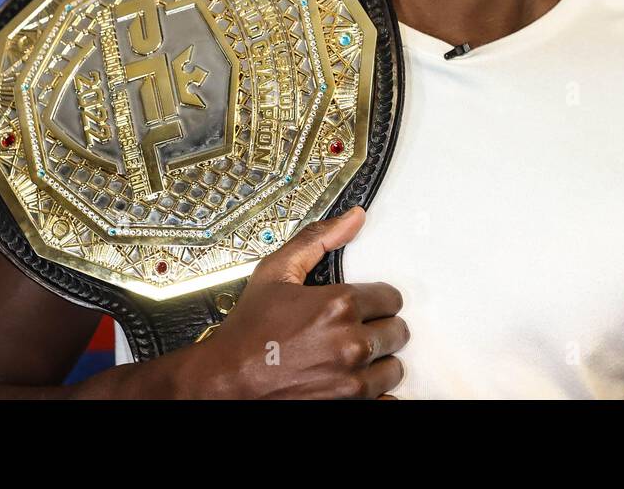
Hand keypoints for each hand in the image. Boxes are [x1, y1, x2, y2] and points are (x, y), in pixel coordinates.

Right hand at [166, 207, 407, 398]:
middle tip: (353, 331)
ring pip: (394, 366)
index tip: (362, 306)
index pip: (392, 297)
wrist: (225, 381)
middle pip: (397, 330)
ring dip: (378, 361)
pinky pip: (388, 399)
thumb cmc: (247, 334)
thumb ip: (317, 240)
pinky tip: (353, 382)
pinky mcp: (349, 405)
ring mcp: (352, 380)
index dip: (375, 300)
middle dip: (378, 328)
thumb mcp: (275, 273)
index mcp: (339, 305)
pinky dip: (376, 393)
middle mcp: (351, 343)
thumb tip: (354, 218)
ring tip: (351, 357)